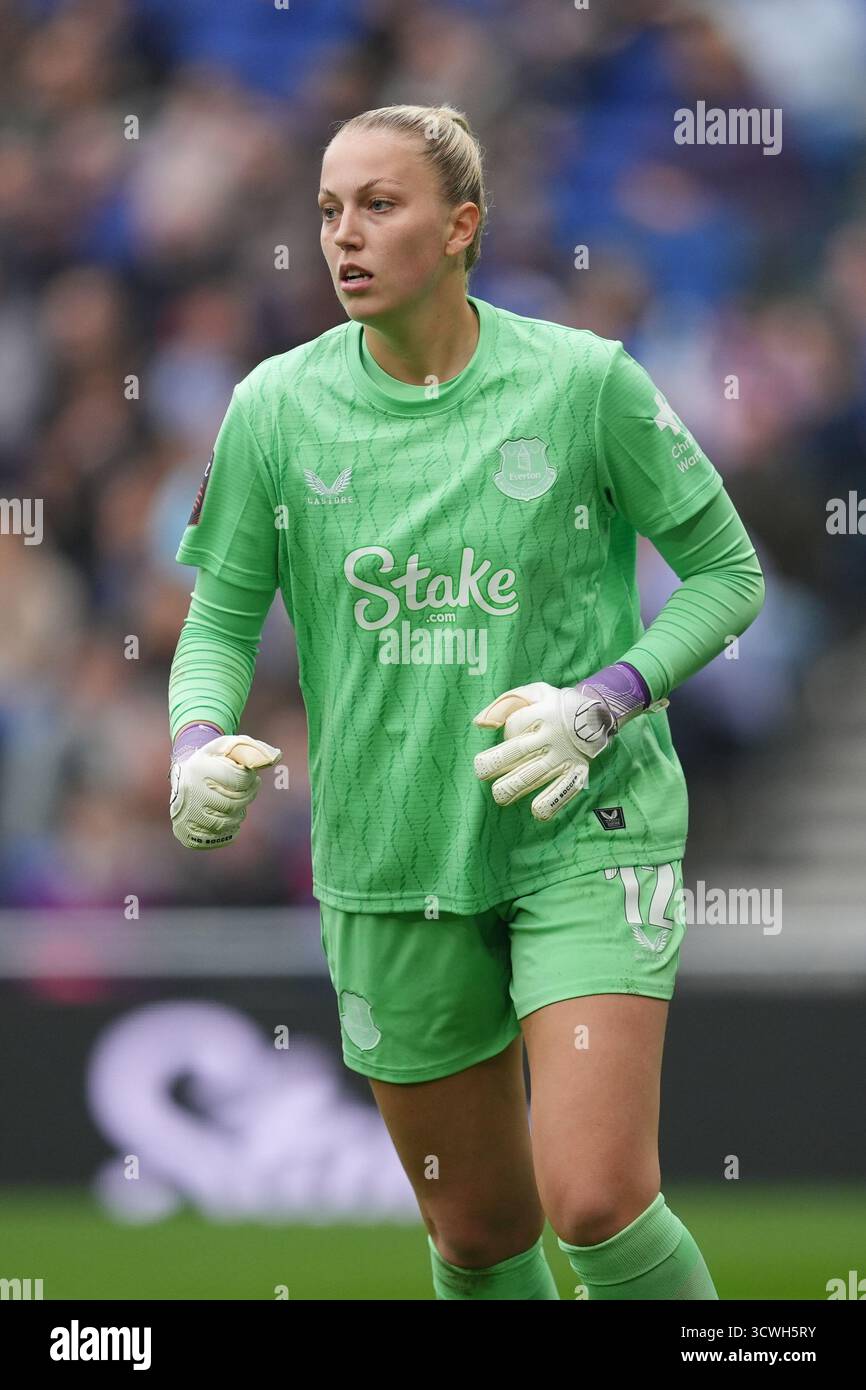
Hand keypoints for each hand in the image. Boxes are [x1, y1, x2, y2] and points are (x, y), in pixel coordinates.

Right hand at [170, 734, 281, 848]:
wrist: (182, 777)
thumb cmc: (212, 760)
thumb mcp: (228, 747)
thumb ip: (251, 749)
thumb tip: (276, 757)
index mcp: (199, 768)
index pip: (238, 780)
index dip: (251, 780)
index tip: (252, 778)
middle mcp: (190, 792)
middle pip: (233, 802)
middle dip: (248, 796)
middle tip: (250, 790)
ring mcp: (186, 814)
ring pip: (226, 821)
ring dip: (239, 813)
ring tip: (238, 803)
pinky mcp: (185, 832)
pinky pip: (215, 838)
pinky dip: (228, 830)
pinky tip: (229, 818)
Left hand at [472, 681, 617, 821]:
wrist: (597, 715)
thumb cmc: (553, 706)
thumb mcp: (531, 694)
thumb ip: (502, 706)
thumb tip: (479, 723)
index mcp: (542, 713)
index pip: (515, 724)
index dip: (507, 730)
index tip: (508, 736)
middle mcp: (554, 735)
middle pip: (519, 751)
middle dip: (496, 763)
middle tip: (481, 772)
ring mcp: (566, 756)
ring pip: (537, 774)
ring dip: (515, 787)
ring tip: (500, 796)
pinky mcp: (578, 771)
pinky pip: (566, 789)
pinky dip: (552, 802)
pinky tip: (538, 812)